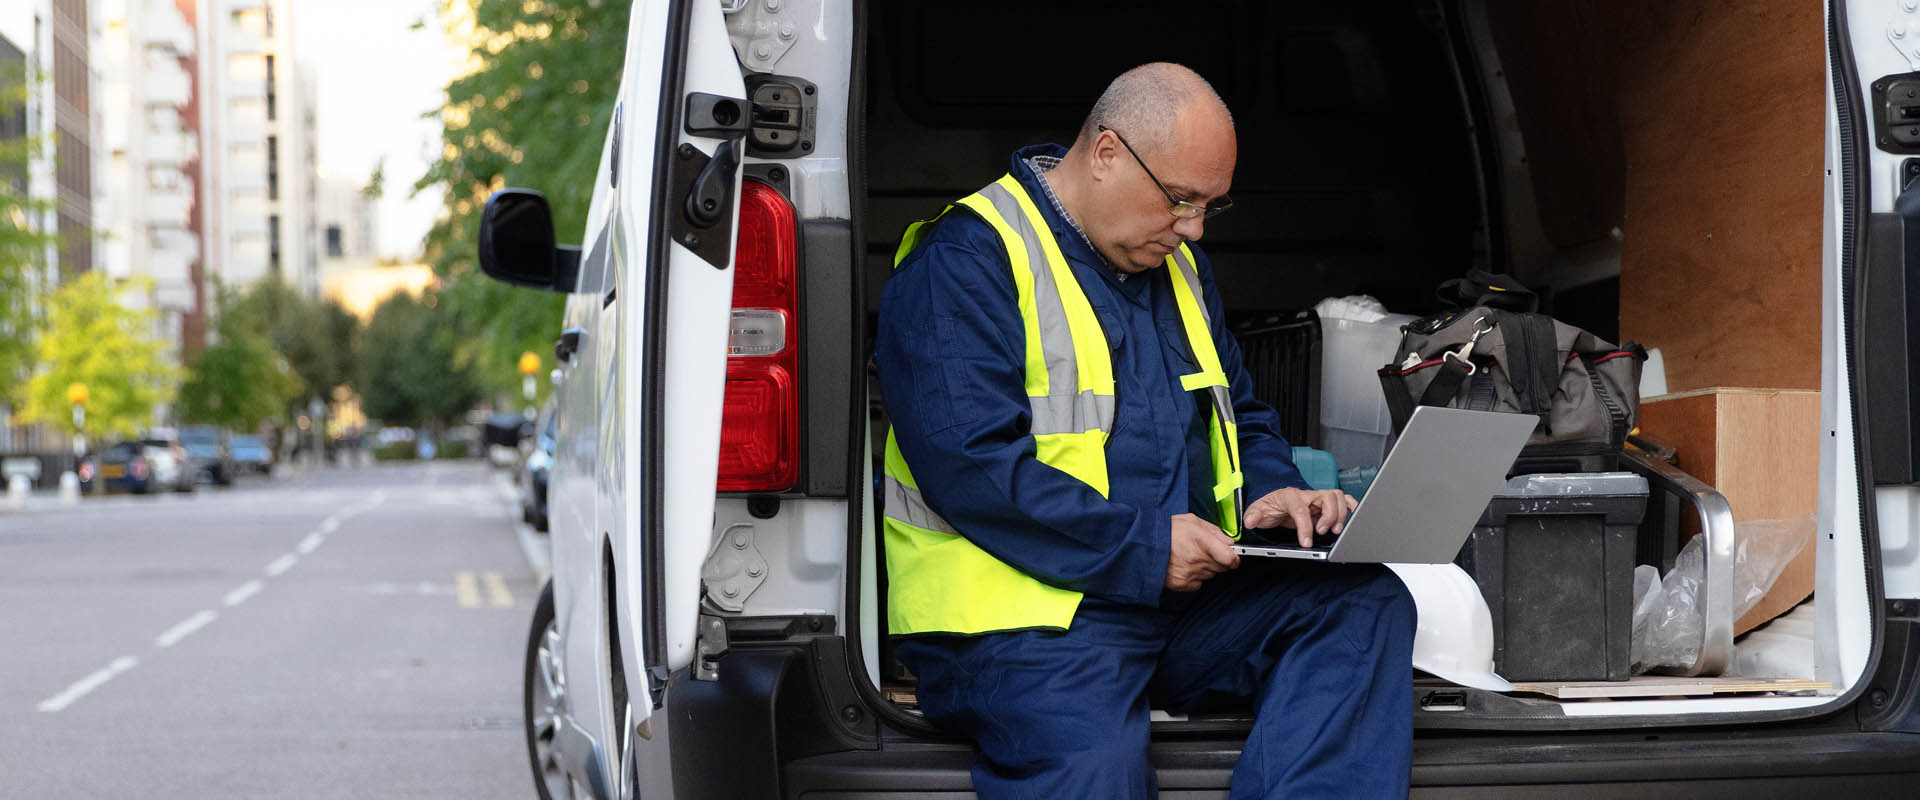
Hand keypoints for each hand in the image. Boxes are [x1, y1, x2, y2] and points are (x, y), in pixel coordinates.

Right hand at [1165, 513, 1239, 591]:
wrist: (1141, 544)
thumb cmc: (1165, 530)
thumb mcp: (1191, 521)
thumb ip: (1214, 531)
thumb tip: (1229, 542)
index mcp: (1202, 541)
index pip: (1231, 559)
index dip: (1235, 558)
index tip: (1233, 555)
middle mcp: (1197, 559)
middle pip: (1222, 568)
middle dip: (1219, 560)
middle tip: (1206, 551)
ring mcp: (1190, 573)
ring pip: (1210, 575)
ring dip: (1206, 568)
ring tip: (1190, 556)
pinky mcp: (1181, 584)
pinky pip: (1198, 583)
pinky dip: (1195, 577)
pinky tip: (1184, 566)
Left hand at [1242, 488, 1359, 546]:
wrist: (1274, 505)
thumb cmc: (1268, 508)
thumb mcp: (1256, 512)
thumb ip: (1253, 516)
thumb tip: (1250, 521)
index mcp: (1289, 496)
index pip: (1300, 509)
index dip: (1305, 526)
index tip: (1306, 543)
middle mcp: (1306, 494)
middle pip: (1326, 497)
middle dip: (1328, 516)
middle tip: (1323, 533)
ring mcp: (1316, 498)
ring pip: (1336, 497)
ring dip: (1340, 514)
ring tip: (1336, 530)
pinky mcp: (1324, 504)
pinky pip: (1342, 500)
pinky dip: (1351, 506)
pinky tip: (1353, 517)